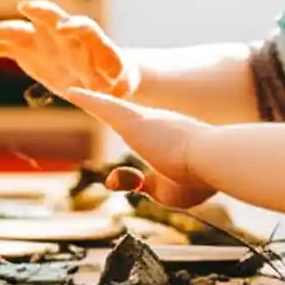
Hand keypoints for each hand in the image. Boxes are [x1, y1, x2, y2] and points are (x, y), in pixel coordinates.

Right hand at [0, 0, 136, 98]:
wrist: (100, 78)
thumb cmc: (115, 81)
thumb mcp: (120, 87)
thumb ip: (114, 89)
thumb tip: (113, 92)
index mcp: (90, 41)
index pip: (84, 26)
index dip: (75, 25)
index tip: (64, 27)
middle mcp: (63, 34)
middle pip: (48, 17)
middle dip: (37, 11)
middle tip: (25, 7)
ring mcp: (42, 39)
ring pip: (18, 29)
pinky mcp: (28, 50)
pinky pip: (6, 46)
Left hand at [65, 88, 216, 207]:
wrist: (212, 159)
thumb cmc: (196, 178)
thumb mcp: (164, 192)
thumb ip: (140, 185)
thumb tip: (110, 181)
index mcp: (172, 140)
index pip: (149, 137)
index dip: (141, 140)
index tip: (129, 139)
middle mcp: (158, 124)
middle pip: (129, 117)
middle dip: (112, 109)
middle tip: (93, 102)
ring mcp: (144, 119)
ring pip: (112, 108)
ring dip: (93, 101)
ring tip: (75, 93)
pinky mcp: (131, 119)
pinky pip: (103, 106)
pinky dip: (88, 100)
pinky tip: (71, 92)